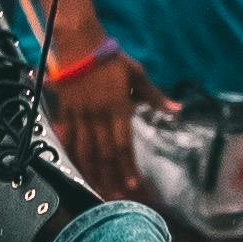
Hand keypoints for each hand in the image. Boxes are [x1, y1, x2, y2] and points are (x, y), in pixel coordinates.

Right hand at [49, 41, 157, 197]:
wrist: (79, 44)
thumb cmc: (111, 59)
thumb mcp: (137, 75)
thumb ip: (155, 96)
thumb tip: (177, 110)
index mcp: (118, 108)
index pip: (123, 145)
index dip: (127, 168)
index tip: (132, 186)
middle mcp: (98, 116)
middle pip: (104, 155)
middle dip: (111, 178)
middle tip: (116, 198)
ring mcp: (80, 116)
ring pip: (85, 151)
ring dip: (92, 173)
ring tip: (98, 190)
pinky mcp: (65, 113)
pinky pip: (68, 139)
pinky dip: (72, 155)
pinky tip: (77, 169)